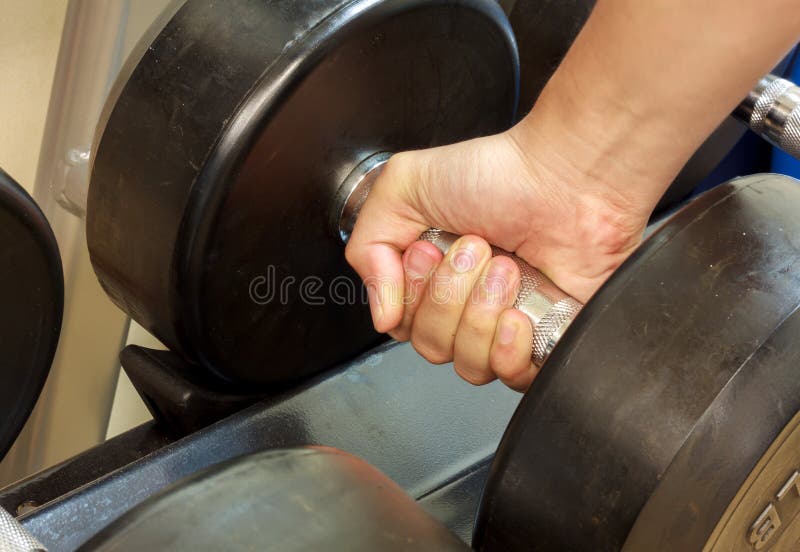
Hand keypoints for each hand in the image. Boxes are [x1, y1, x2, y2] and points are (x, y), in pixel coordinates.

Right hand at [345, 122, 650, 390]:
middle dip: (448, 297)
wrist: (570, 178)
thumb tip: (381, 316)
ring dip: (480, 315)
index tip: (428, 251)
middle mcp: (465, 304)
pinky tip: (518, 314)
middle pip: (430, 346)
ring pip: (468, 366)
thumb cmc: (500, 173)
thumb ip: (369, 246)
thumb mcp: (405, 186)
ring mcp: (504, 324)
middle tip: (475, 249)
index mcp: (431, 273)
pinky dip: (509, 350)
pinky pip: (512, 378)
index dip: (410, 296)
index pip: (399, 322)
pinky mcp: (543, 340)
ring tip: (506, 268)